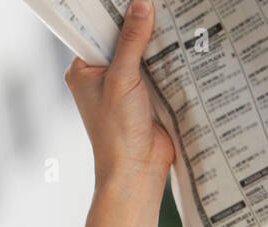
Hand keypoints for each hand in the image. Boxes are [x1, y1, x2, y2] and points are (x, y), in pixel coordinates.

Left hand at [65, 0, 174, 189]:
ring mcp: (124, 82)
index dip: (114, 10)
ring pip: (142, 48)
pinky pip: (158, 63)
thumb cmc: (117, 131)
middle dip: (140, 20)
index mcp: (83, 69)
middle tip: (161, 2)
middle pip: (121, 36)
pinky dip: (169, 53)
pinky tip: (184, 37)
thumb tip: (141, 4)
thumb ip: (131, 41)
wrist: (137, 169)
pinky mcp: (146, 90)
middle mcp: (101, 74)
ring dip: (158, 36)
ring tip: (175, 12)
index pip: (96, 29)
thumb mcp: (122, 79)